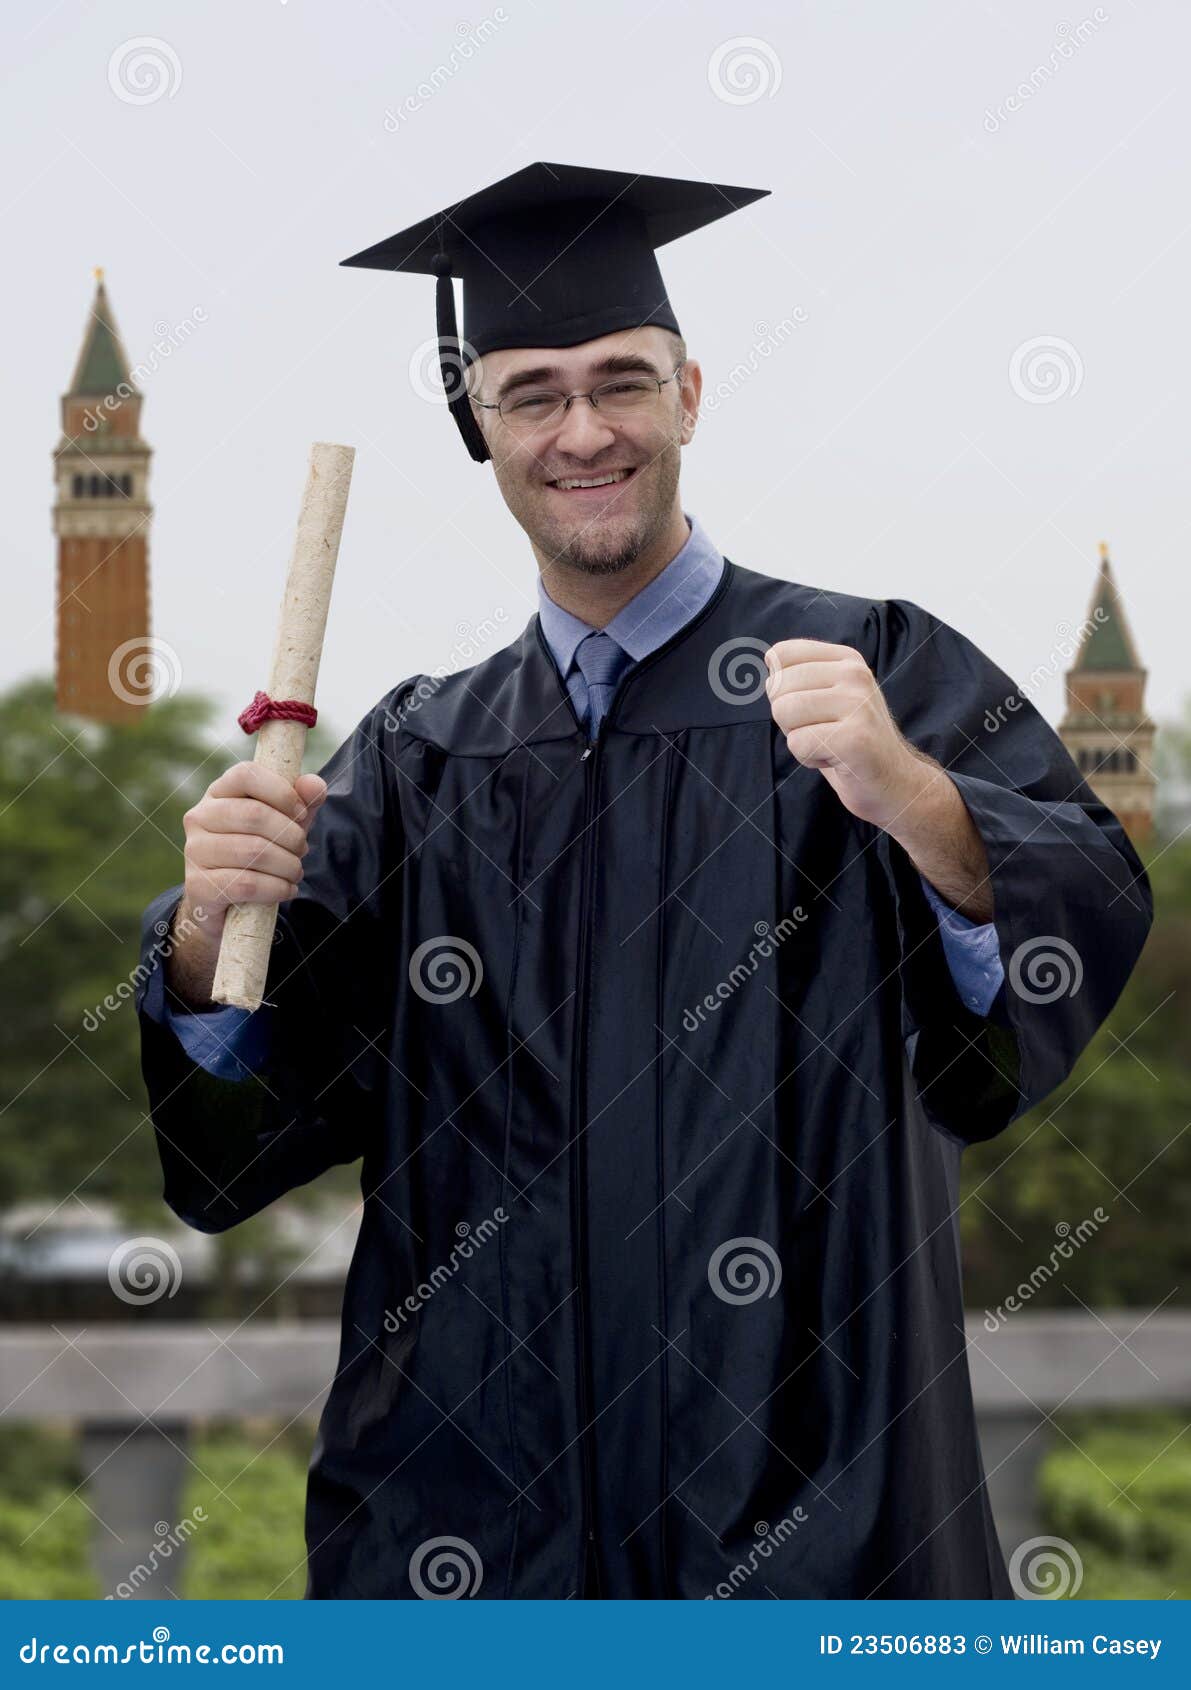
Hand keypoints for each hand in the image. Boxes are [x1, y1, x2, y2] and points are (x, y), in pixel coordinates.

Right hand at [165, 764, 327, 1008]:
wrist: (225, 903)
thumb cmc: (257, 853)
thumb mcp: (283, 823)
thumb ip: (301, 802)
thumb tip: (315, 785)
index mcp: (218, 793)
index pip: (246, 775)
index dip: (281, 792)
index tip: (301, 812)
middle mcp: (199, 817)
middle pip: (255, 815)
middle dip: (291, 836)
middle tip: (302, 850)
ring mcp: (194, 851)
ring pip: (253, 852)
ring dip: (288, 865)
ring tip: (295, 872)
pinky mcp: (198, 885)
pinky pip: (247, 884)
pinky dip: (276, 888)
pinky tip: (286, 890)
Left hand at [764, 638, 927, 832]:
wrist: (895, 783)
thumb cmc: (851, 741)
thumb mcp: (829, 696)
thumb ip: (801, 676)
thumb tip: (768, 659)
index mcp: (847, 660)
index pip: (781, 654)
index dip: (781, 688)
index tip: (811, 707)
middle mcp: (855, 674)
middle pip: (777, 687)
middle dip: (789, 718)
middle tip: (823, 732)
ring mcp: (858, 704)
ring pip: (784, 712)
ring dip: (798, 738)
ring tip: (829, 744)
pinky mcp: (855, 738)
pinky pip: (797, 743)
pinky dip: (808, 758)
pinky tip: (836, 759)